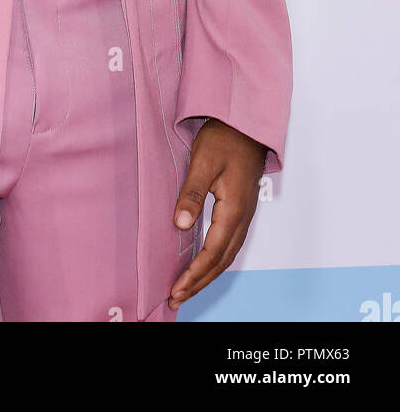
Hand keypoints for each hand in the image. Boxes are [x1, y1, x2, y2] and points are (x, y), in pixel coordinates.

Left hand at [168, 118, 266, 309]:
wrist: (246, 124)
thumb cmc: (224, 138)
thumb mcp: (203, 162)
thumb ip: (192, 193)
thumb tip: (180, 224)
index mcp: (234, 209)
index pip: (212, 252)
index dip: (194, 274)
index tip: (176, 289)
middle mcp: (242, 218)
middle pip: (221, 261)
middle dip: (199, 283)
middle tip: (177, 299)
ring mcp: (244, 215)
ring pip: (227, 255)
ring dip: (207, 275)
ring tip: (187, 289)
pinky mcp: (240, 210)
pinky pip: (228, 244)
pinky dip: (215, 261)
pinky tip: (203, 264)